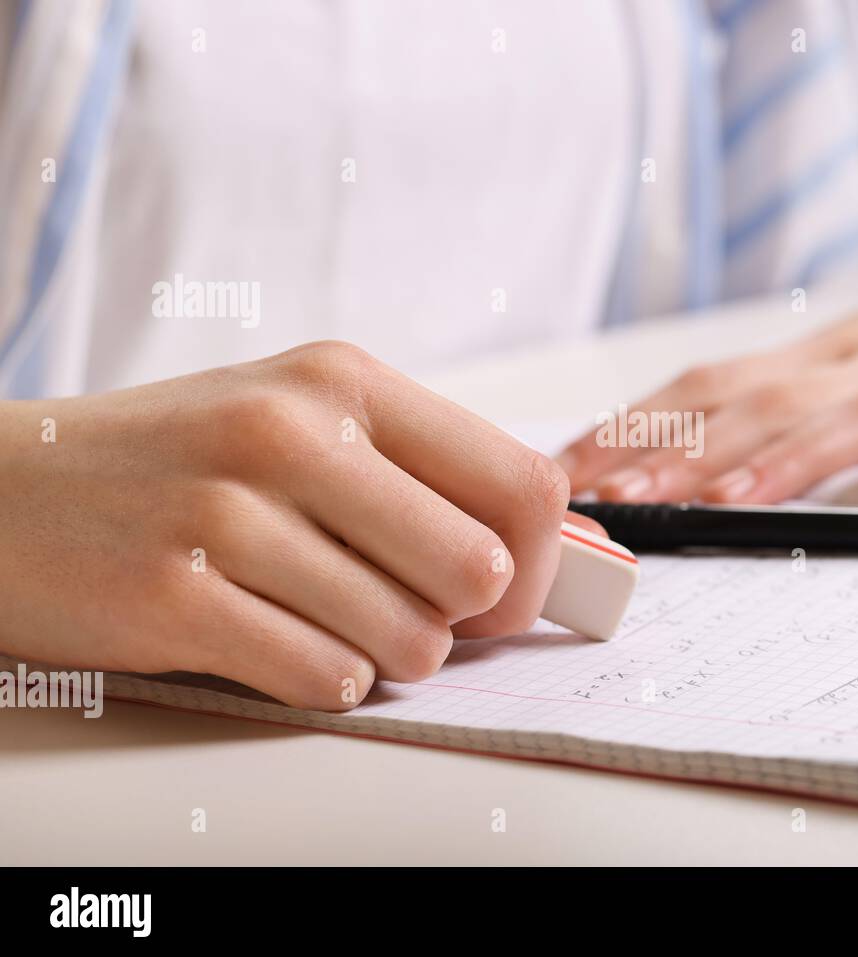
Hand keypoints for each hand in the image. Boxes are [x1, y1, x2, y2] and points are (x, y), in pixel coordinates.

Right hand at [0, 341, 585, 710]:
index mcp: (344, 382)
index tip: (504, 592)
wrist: (8, 492)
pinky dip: (322, 681)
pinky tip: (277, 642)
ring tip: (325, 619)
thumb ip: (420, 476)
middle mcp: (293, 433)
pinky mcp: (176, 598)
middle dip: (463, 620)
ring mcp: (229, 514)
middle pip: (481, 571)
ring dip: (385, 654)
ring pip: (412, 640)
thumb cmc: (181, 463)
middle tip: (414, 614)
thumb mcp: (302, 420)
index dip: (537, 562)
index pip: (522, 484)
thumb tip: (545, 558)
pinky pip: (328, 679)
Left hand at [559, 259, 857, 502]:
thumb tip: (697, 457)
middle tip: (614, 500)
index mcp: (826, 357)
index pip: (711, 389)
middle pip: (762, 403)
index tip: (575, 475)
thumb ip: (799, 406)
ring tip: (721, 500)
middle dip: (681, 453)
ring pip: (852, 413)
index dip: (639, 431)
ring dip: (782, 459)